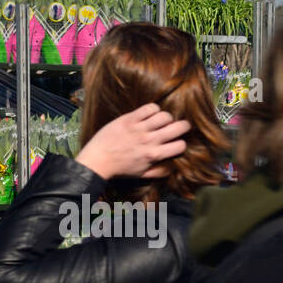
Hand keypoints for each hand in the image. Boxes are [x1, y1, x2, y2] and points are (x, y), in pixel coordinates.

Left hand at [75, 104, 190, 180]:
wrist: (98, 159)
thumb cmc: (120, 168)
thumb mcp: (142, 175)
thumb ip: (159, 172)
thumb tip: (172, 169)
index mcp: (154, 155)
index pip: (180, 146)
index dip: (181, 144)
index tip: (177, 143)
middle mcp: (150, 141)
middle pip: (178, 127)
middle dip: (184, 126)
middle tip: (181, 126)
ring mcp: (139, 128)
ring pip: (165, 116)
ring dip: (167, 117)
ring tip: (163, 120)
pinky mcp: (129, 119)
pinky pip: (149, 108)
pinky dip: (154, 109)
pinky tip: (151, 114)